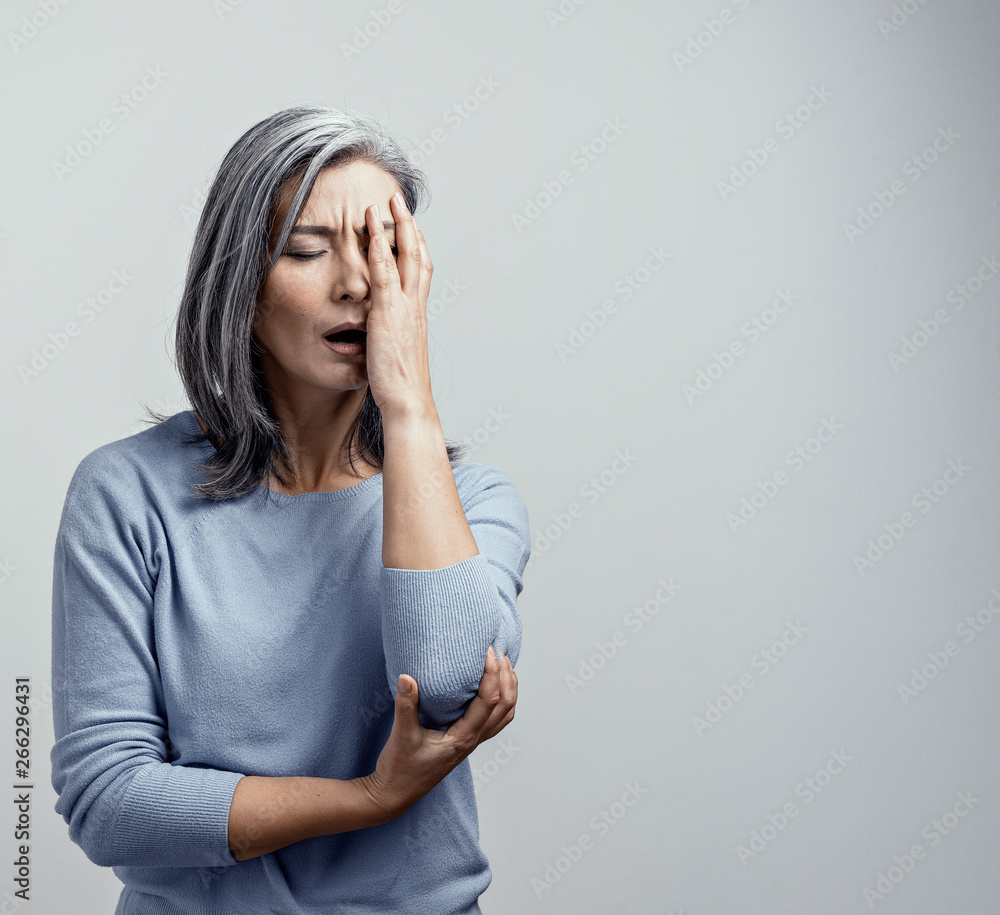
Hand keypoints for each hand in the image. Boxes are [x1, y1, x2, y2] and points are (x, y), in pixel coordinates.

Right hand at [357, 645, 517, 821]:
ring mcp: (472, 742)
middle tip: (498, 650)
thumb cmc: (399, 768)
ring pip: (505, 714)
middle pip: (506, 705)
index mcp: (463, 738)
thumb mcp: (401, 735)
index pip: (489, 701)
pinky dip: (501, 700)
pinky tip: (492, 686)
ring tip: (503, 663)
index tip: (487, 651)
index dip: (492, 674)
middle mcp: (473, 740)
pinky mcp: (466, 742)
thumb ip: (406, 705)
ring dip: (509, 688)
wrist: (395, 793)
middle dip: (506, 676)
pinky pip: (495, 720)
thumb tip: (407, 677)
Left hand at [363, 193, 434, 415]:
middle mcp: (415, 306)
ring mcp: (404, 307)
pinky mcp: (388, 312)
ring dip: (396, 225)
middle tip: (400, 201)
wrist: (407, 400)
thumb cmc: (399, 385)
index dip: (416, 245)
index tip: (408, 226)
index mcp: (417, 315)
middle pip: (418, 255)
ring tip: (386, 202)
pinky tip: (372, 229)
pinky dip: (380, 247)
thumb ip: (386, 336)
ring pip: (405, 256)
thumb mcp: (393, 354)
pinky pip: (385, 272)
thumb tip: (374, 333)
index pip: (420, 271)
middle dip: (409, 225)